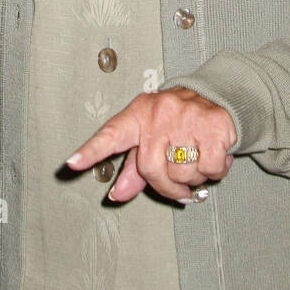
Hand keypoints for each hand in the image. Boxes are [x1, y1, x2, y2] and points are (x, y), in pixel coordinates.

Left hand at [65, 87, 236, 202]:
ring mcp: (187, 118)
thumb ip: (134, 167)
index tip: (72, 163)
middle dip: (166, 185)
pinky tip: (212, 156)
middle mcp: (160, 113)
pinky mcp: (213, 126)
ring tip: (195, 159)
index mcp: (138, 115)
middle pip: (152, 169)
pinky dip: (214, 171)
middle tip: (177, 183)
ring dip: (192, 178)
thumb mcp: (151, 135)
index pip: (111, 134)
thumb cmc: (177, 119)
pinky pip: (209, 169)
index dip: (91, 151)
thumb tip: (117, 194)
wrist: (216, 95)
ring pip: (183, 174)